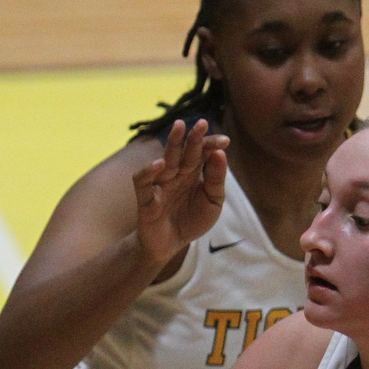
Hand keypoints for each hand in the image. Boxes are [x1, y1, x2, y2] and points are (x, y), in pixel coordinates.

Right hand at [132, 119, 228, 268]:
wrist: (169, 245)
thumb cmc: (191, 220)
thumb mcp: (212, 202)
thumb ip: (216, 179)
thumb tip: (220, 153)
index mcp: (193, 172)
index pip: (202, 152)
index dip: (211, 144)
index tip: (225, 141)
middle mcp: (176, 173)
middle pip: (184, 151)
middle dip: (193, 137)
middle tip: (201, 123)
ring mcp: (160, 183)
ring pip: (165, 159)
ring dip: (171, 143)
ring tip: (179, 127)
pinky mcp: (146, 198)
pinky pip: (143, 181)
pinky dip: (148, 171)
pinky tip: (160, 164)